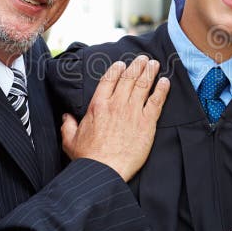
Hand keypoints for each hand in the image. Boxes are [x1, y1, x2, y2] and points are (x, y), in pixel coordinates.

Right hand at [61, 55, 168, 181]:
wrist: (104, 171)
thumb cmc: (88, 158)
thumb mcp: (70, 140)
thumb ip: (67, 125)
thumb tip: (66, 116)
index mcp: (98, 105)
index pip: (109, 80)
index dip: (116, 69)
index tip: (121, 64)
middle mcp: (116, 104)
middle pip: (128, 78)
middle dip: (137, 66)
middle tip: (143, 59)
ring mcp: (132, 112)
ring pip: (143, 85)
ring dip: (149, 72)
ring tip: (153, 64)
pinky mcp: (146, 123)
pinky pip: (156, 101)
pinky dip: (161, 89)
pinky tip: (165, 82)